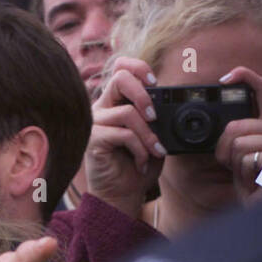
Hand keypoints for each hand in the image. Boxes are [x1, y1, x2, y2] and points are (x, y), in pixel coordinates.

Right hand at [84, 57, 165, 217]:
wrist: (123, 194)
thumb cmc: (137, 165)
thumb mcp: (153, 135)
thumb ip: (155, 115)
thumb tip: (168, 100)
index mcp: (115, 102)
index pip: (121, 67)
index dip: (139, 68)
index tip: (156, 83)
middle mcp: (102, 108)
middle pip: (120, 77)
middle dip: (143, 94)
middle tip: (155, 117)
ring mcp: (95, 123)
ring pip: (127, 113)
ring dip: (148, 135)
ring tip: (154, 151)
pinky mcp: (93, 140)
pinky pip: (122, 134)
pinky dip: (139, 149)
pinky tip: (141, 163)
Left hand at [213, 66, 261, 204]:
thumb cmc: (255, 187)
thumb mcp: (240, 158)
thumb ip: (234, 139)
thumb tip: (222, 126)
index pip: (260, 88)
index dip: (243, 76)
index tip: (223, 81)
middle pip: (235, 126)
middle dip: (225, 151)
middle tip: (238, 167)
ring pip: (239, 143)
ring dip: (236, 167)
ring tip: (251, 177)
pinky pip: (247, 158)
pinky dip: (245, 175)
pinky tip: (258, 181)